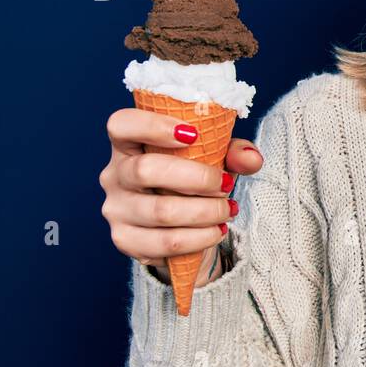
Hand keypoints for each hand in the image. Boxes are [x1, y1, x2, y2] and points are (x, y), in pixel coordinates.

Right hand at [99, 106, 263, 284]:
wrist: (182, 227)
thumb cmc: (193, 180)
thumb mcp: (215, 159)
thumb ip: (233, 152)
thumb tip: (251, 159)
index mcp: (128, 144)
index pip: (121, 124)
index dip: (152, 126)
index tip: (192, 134)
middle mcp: (114, 175)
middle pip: (145, 171)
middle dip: (196, 178)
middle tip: (226, 184)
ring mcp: (116, 209)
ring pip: (161, 211)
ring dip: (205, 211)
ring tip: (228, 210)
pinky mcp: (125, 240)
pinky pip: (166, 242)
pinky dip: (200, 238)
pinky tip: (216, 231)